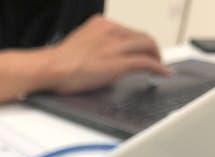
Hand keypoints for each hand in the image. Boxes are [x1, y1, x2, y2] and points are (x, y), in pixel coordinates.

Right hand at [46, 15, 170, 93]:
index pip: (127, 30)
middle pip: (142, 36)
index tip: (139, 49)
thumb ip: (92, 44)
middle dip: (151, 48)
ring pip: (148, 46)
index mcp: (100, 25)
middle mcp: (112, 31)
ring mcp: (117, 46)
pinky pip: (146, 62)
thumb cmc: (58, 62)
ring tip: (159, 66)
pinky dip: (158, 67)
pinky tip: (163, 73)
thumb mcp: (78, 43)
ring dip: (157, 57)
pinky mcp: (120, 62)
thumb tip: (97, 56)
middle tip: (154, 58)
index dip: (137, 42)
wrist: (51, 68)